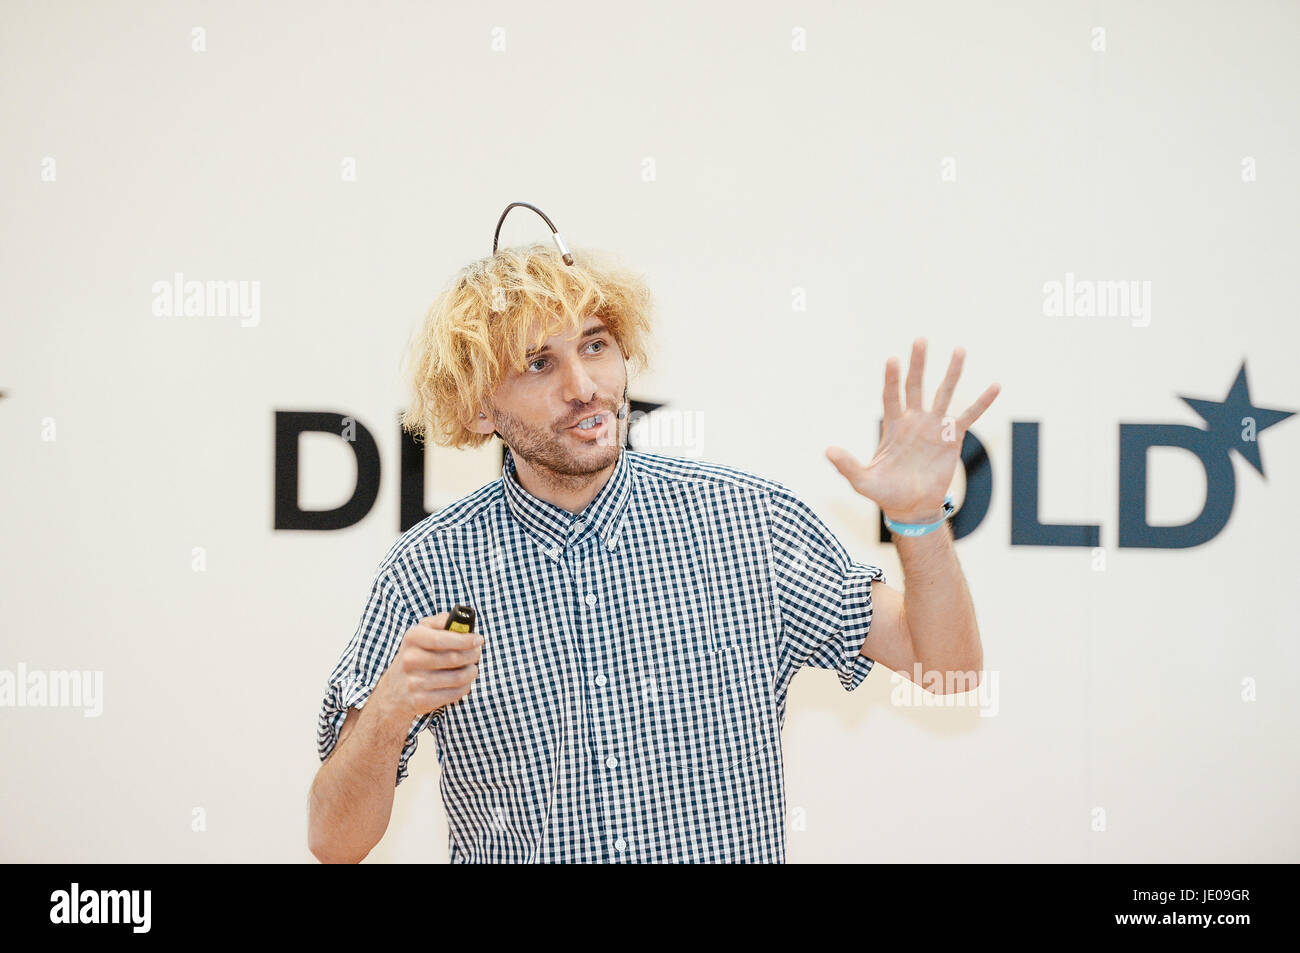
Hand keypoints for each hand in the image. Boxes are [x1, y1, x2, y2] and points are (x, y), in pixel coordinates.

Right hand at [372, 611, 482, 722]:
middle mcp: (410, 660)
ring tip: (472, 668)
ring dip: (471, 671)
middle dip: (472, 655)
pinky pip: (454, 693)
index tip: (479, 639)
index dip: (465, 639)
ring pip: (457, 677)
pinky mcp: (421, 700)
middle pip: (453, 658)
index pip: (441, 638)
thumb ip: (440, 622)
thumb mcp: (420, 633)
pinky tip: (463, 682)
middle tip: (477, 653)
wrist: (394, 691)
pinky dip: (465, 686)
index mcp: (412, 638)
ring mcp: (414, 682)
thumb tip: (462, 620)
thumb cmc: (415, 655)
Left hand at [826, 338, 999, 523]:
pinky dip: (982, 402)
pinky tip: (995, 386)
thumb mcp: (863, 481)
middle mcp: (914, 421)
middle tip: (920, 340)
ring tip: (959, 350)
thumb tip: (827, 451)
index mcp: (892, 426)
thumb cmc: (886, 492)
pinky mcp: (953, 437)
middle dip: (918, 363)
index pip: (891, 395)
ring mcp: (934, 427)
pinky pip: (970, 416)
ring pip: (944, 393)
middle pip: (916, 385)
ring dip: (952, 373)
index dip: (891, 379)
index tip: (892, 359)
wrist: (912, 507)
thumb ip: (847, 466)